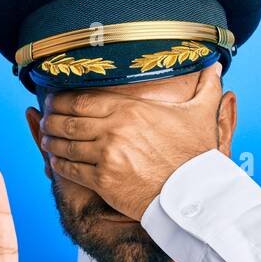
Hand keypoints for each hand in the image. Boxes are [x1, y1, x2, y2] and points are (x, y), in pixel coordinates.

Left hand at [38, 63, 224, 217]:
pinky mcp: (103, 181)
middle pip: (68, 119)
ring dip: (51, 140)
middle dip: (51, 118)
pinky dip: (58, 164)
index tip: (53, 98)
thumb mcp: (202, 115)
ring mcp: (106, 156)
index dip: (61, 98)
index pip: (82, 98)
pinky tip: (54, 160)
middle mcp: (114, 129)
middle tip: (44, 118)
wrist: (194, 194)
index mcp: (130, 110)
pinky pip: (70, 170)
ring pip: (65, 144)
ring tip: (45, 138)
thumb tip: (215, 67)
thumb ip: (205, 88)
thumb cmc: (197, 156)